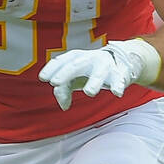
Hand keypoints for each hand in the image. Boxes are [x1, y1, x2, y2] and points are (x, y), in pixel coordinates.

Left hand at [38, 39, 159, 110]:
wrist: (121, 60)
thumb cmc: (89, 71)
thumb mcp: (74, 79)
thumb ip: (64, 90)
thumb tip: (63, 106)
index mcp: (76, 57)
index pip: (61, 60)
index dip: (51, 69)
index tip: (43, 79)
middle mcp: (89, 59)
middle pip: (76, 64)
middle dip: (65, 73)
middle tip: (55, 83)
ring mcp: (105, 65)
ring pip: (99, 72)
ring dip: (94, 82)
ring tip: (89, 93)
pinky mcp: (120, 73)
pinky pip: (119, 79)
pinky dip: (118, 86)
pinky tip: (116, 93)